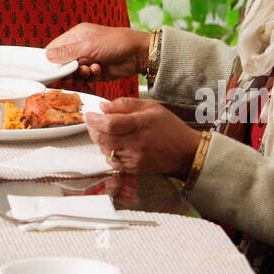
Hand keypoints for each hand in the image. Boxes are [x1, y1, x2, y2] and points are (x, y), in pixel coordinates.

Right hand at [45, 22, 149, 78]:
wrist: (138, 54)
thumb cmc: (116, 42)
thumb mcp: (88, 45)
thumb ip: (67, 52)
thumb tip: (48, 56)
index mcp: (76, 36)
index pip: (55, 47)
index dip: (50, 58)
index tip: (47, 68)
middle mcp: (80, 48)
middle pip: (63, 63)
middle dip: (66, 68)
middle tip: (72, 68)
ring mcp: (88, 60)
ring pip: (73, 72)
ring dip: (80, 73)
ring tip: (88, 68)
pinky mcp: (96, 72)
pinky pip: (85, 78)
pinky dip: (90, 76)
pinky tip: (98, 69)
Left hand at [84, 98, 200, 176]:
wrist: (185, 152)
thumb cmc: (169, 128)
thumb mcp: (150, 107)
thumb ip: (125, 104)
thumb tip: (103, 106)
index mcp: (141, 125)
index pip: (109, 123)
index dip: (94, 119)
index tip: (88, 114)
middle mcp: (136, 143)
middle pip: (102, 138)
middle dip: (92, 129)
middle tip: (92, 121)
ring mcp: (134, 158)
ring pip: (105, 150)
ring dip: (99, 140)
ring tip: (104, 131)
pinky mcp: (134, 169)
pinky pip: (112, 161)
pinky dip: (108, 151)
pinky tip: (114, 144)